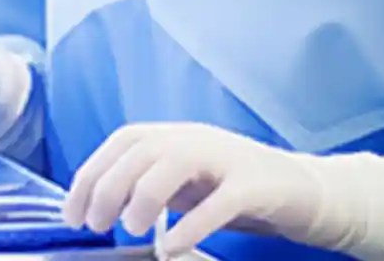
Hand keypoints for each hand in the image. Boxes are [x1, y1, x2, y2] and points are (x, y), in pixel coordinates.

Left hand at [63, 123, 325, 256]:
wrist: (311, 192)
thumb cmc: (239, 192)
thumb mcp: (185, 187)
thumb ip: (149, 188)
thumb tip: (102, 206)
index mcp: (175, 136)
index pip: (121, 143)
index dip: (90, 175)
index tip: (72, 214)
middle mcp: (197, 138)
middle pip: (139, 151)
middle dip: (107, 188)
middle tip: (95, 225)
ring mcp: (227, 158)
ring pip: (173, 162)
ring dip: (143, 195)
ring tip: (129, 228)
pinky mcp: (256, 184)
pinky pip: (220, 200)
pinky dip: (191, 223)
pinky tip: (170, 246)